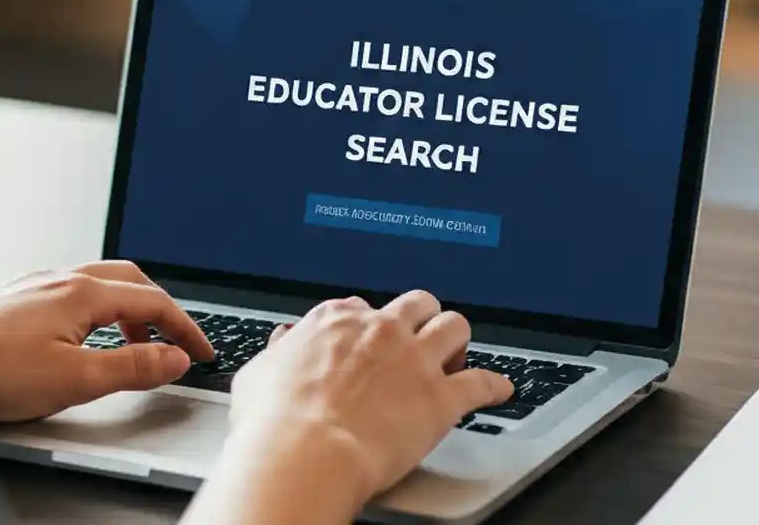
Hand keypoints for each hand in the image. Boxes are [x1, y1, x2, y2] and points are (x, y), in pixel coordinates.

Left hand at [0, 261, 214, 421]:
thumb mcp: (77, 378)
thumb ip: (134, 366)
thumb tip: (175, 358)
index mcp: (82, 292)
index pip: (153, 301)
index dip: (185, 328)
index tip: (201, 351)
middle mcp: (60, 279)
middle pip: (131, 281)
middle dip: (160, 311)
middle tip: (174, 341)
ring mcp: (34, 286)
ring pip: (100, 285)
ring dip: (128, 312)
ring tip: (133, 347)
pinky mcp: (14, 300)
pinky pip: (72, 294)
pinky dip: (97, 313)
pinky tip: (85, 339)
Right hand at [183, 291, 512, 524]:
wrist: (304, 454)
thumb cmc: (274, 424)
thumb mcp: (258, 376)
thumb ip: (279, 354)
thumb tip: (283, 343)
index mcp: (336, 322)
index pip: (364, 307)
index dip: (371, 323)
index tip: (372, 337)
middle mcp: (381, 331)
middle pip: (417, 304)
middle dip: (422, 318)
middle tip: (420, 338)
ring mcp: (414, 361)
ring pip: (454, 327)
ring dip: (459, 339)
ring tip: (459, 353)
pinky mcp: (440, 397)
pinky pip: (481, 383)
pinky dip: (494, 386)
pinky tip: (500, 389)